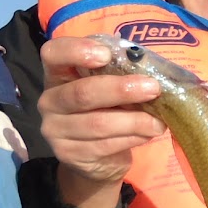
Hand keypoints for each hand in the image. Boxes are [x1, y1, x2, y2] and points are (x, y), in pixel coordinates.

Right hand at [36, 37, 164, 207]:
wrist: (96, 156)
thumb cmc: (106, 109)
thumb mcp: (109, 87)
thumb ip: (120, 75)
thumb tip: (150, 75)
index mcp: (57, 74)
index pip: (53, 53)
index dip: (76, 51)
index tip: (106, 55)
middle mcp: (50, 101)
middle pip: (82, 93)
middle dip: (121, 90)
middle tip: (152, 88)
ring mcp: (56, 130)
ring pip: (98, 124)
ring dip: (134, 121)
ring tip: (158, 122)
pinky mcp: (70, 154)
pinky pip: (105, 145)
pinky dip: (132, 138)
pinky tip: (148, 134)